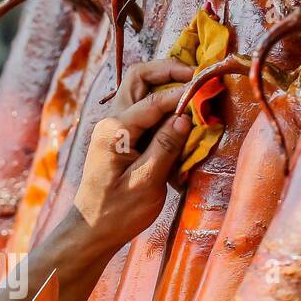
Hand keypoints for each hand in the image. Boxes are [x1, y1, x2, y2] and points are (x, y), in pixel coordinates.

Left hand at [70, 58, 194, 252]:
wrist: (91, 230)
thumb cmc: (116, 213)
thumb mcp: (146, 183)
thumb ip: (166, 147)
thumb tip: (185, 117)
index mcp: (114, 130)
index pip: (154, 100)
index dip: (183, 93)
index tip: (209, 88)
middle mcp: (110, 121)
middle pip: (139, 77)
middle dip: (168, 70)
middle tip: (197, 75)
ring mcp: (113, 127)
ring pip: (139, 89)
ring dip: (165, 83)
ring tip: (193, 88)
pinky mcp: (119, 136)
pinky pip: (141, 108)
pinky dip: (161, 103)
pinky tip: (180, 112)